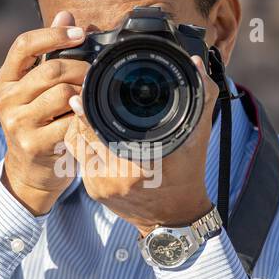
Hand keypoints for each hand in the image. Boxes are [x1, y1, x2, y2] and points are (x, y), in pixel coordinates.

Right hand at [0, 10, 89, 215]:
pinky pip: (69, 122)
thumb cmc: (39, 123)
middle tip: (97, 73)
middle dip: (81, 68)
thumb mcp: (37, 88)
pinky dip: (84, 117)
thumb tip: (66, 14)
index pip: (23, 45)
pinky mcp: (33, 144)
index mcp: (5, 80)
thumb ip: (49, 52)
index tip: (80, 33)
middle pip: (50, 70)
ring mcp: (17, 123)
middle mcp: (6, 99)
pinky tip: (89, 118)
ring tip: (92, 97)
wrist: (29, 172)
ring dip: (85, 93)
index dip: (53, 34)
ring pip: (62, 94)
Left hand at [66, 52, 217, 234]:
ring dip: (79, 128)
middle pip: (84, 131)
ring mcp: (104, 185)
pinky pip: (78, 160)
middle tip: (84, 98)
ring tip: (88, 114)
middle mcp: (121, 174)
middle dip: (83, 113)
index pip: (103, 125)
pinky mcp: (94, 192)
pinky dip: (83, 144)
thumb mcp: (198, 132)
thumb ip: (201, 94)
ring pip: (77, 144)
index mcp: (146, 158)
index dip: (90, 107)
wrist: (175, 215)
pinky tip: (93, 136)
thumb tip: (196, 62)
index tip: (85, 92)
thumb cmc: (188, 171)